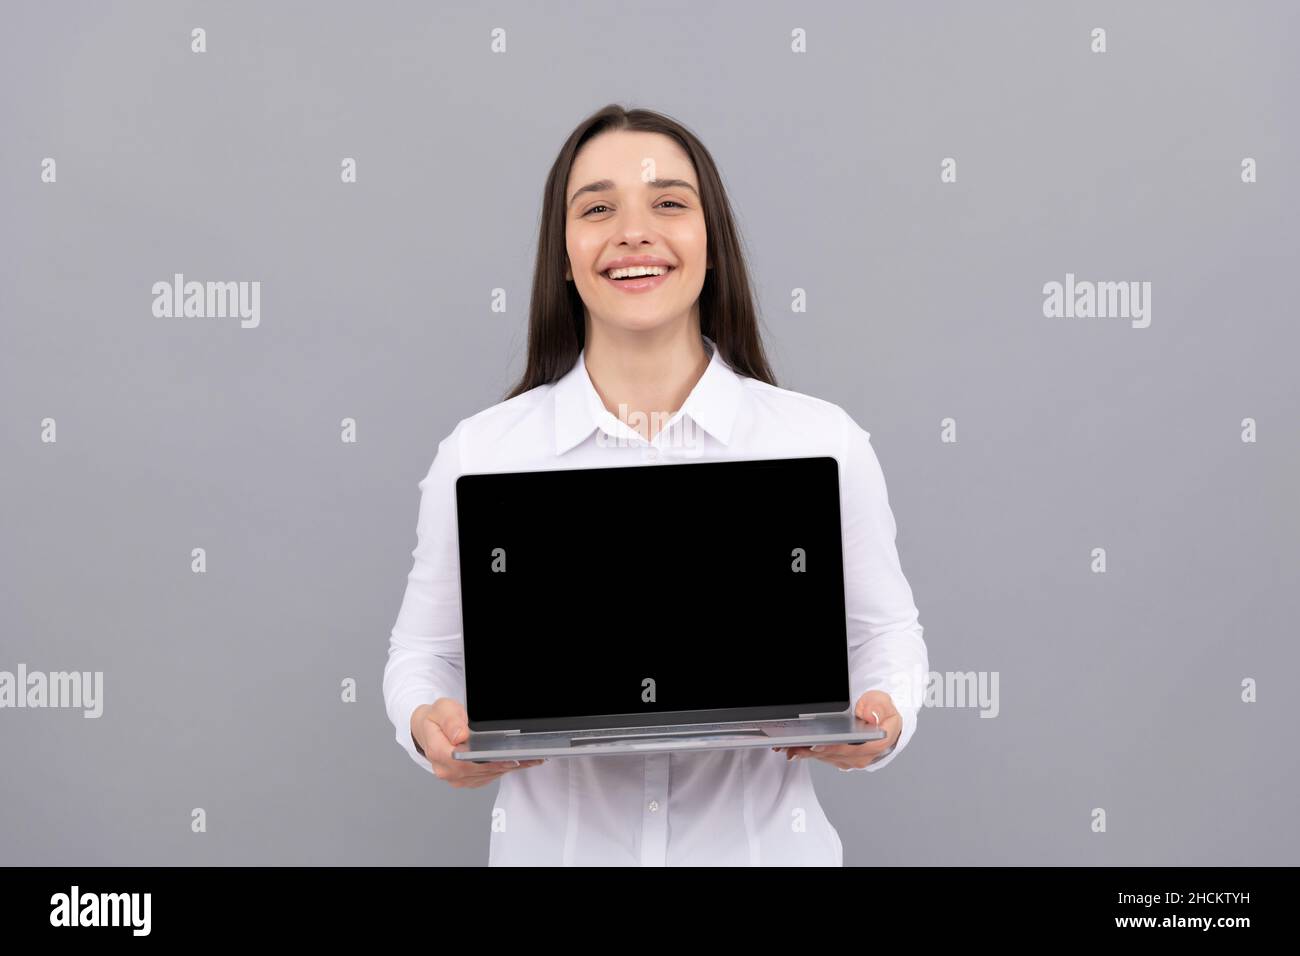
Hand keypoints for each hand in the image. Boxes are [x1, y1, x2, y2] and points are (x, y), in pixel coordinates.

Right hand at [411, 698, 544, 787]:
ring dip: (506, 768)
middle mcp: (446, 770)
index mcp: (438, 753)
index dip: (487, 762)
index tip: (506, 758)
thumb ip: (451, 721)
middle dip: (502, 764)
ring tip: (528, 759)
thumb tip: (460, 735)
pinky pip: (486, 777)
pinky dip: (502, 770)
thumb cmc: (435, 719)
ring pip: (485, 776)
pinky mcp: (466, 779)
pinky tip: (518, 762)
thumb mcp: (441, 710)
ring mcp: (456, 777)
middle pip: (478, 771)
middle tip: (525, 758)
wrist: (429, 728)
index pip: (464, 762)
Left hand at [771, 690, 900, 769]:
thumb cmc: (882, 712)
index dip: (832, 747)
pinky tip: (794, 747)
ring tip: (789, 746)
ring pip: (824, 757)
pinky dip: (808, 752)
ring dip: (806, 752)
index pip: (851, 749)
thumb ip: (877, 708)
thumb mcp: (883, 703)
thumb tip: (870, 717)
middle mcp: (862, 756)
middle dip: (812, 750)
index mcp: (876, 744)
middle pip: (833, 754)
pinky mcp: (840, 759)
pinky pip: (822, 756)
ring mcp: (850, 760)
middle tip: (793, 746)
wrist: (882, 720)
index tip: (816, 745)